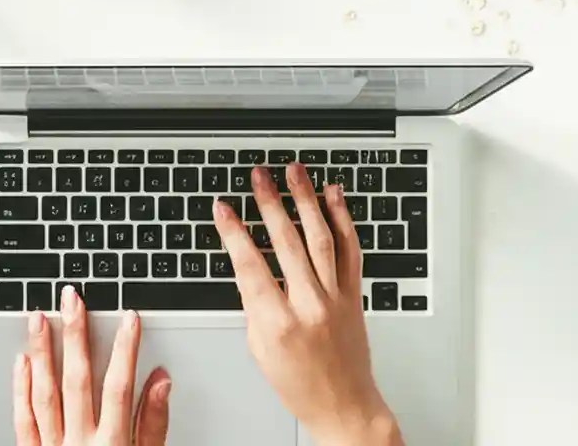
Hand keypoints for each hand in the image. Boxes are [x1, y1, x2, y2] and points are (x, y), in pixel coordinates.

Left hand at [14, 288, 171, 444]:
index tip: (129, 319)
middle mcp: (80, 444)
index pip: (120, 387)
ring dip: (42, 352)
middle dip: (75, 335)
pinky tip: (23, 361)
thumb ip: (154, 424)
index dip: (125, 349)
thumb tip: (161, 382)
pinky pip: (24, 419)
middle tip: (71, 301)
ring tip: (40, 319)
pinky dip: (21, 389)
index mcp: (113, 444)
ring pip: (45, 393)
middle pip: (77, 380)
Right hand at [214, 165, 402, 445]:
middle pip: (287, 242)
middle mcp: (309, 306)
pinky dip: (342, 219)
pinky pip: (350, 250)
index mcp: (277, 323)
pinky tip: (333, 197)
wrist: (343, 405)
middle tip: (259, 176)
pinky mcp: (354, 295)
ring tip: (294, 172)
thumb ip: (253, 304)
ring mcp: (335, 298)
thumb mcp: (258, 348)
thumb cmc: (298, 384)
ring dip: (306, 200)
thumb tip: (246, 264)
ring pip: (320, 238)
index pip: (249, 265)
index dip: (233, 231)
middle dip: (269, 203)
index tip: (223, 207)